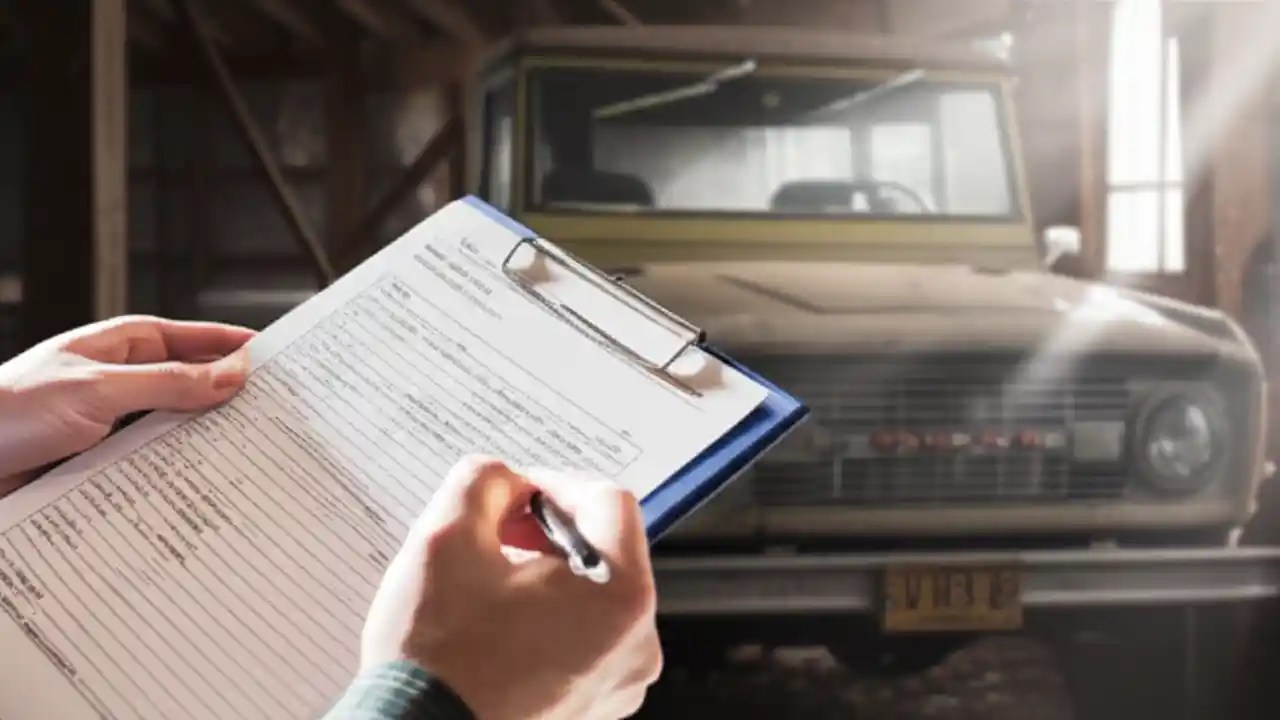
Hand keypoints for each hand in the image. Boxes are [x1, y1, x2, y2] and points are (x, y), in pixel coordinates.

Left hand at [0, 315, 253, 495]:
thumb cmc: (6, 413)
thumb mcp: (98, 391)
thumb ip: (169, 383)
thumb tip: (231, 374)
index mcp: (121, 346)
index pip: (196, 339)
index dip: (237, 347)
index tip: (279, 361)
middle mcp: (120, 380)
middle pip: (193, 385)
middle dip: (230, 400)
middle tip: (274, 417)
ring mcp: (111, 422)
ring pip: (175, 428)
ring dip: (202, 443)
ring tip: (245, 457)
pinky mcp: (101, 462)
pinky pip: (152, 465)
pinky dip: (175, 474)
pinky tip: (198, 487)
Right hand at [361, 456, 662, 719]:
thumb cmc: (436, 655)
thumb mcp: (446, 536)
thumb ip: (483, 479)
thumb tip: (504, 480)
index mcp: (620, 594)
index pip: (608, 501)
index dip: (554, 483)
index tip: (511, 495)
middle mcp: (637, 642)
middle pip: (605, 550)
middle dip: (547, 532)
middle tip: (493, 537)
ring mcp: (619, 681)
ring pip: (593, 596)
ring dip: (546, 577)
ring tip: (489, 585)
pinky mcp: (594, 706)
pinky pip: (584, 641)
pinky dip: (548, 622)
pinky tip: (498, 627)